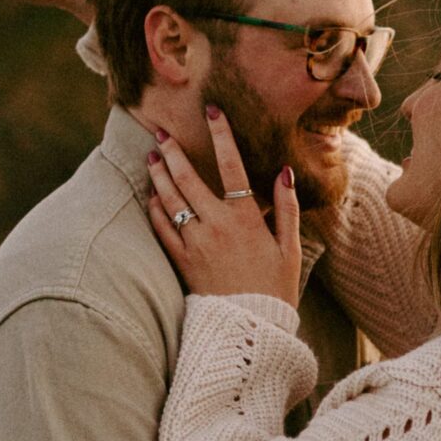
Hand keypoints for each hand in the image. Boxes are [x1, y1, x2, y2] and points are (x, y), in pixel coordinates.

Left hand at [145, 109, 301, 306]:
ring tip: (151, 156)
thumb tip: (283, 172)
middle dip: (173, 151)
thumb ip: (287, 209)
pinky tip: (151, 195)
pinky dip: (155, 209)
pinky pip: (162, 228)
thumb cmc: (274, 290)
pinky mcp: (181, 261)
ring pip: (171, 199)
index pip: (232, 166)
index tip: (212, 110)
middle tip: (160, 131)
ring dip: (158, 175)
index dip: (222, 135)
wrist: (249, 330)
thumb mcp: (290, 249)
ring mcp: (195, 243)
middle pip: (189, 178)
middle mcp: (216, 226)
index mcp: (246, 219)